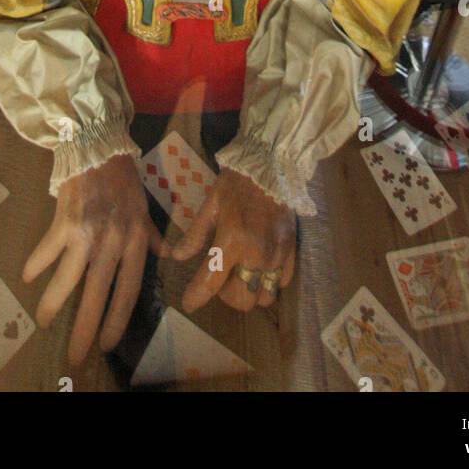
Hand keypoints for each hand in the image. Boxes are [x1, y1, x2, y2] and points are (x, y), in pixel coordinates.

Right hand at [23, 153, 161, 364]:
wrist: (98, 146)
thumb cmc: (122, 179)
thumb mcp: (143, 208)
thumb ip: (151, 235)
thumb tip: (165, 255)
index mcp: (134, 241)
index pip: (128, 291)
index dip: (116, 320)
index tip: (105, 343)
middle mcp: (112, 242)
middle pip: (98, 294)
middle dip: (85, 328)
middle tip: (75, 355)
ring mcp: (88, 232)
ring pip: (69, 280)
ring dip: (54, 303)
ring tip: (44, 322)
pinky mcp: (64, 221)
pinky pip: (47, 251)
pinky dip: (36, 265)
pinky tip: (28, 278)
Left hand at [172, 168, 295, 312]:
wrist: (271, 165)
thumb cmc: (236, 183)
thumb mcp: (210, 205)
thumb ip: (195, 235)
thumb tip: (177, 256)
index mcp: (231, 240)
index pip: (211, 282)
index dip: (196, 298)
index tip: (189, 303)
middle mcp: (255, 254)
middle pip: (241, 299)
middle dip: (227, 295)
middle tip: (221, 278)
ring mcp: (276, 255)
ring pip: (263, 297)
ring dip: (250, 291)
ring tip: (242, 274)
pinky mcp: (291, 251)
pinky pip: (281, 282)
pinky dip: (269, 281)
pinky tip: (260, 267)